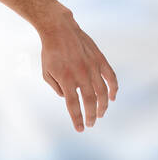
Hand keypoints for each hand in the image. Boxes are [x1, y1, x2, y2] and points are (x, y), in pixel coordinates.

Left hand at [40, 10, 117, 130]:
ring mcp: (92, 67)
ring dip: (103, 106)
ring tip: (100, 114)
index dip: (77, 119)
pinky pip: (110, 76)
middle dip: (91, 115)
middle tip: (91, 123)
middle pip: (90, 102)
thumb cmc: (50, 53)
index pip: (73, 106)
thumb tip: (66, 98)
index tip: (80, 129)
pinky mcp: (100, 59)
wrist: (59, 30)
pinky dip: (113, 88)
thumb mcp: (46, 73)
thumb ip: (56, 88)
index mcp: (66, 80)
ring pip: (103, 92)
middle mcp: (81, 75)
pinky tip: (112, 97)